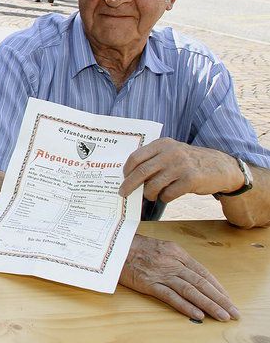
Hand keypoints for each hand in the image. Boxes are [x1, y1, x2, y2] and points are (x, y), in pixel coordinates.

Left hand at [120, 138, 243, 201]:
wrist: (221, 168)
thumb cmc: (189, 162)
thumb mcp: (172, 152)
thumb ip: (154, 159)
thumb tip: (129, 175)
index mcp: (163, 144)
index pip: (136, 157)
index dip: (126, 169)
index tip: (122, 178)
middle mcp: (171, 153)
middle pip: (141, 172)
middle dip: (129, 185)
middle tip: (123, 193)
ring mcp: (181, 166)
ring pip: (153, 185)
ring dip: (149, 194)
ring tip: (152, 195)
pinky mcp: (190, 180)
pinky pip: (168, 194)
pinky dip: (164, 198)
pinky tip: (167, 196)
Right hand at [120, 234, 238, 321]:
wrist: (111, 246)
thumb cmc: (134, 247)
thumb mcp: (160, 248)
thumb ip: (175, 260)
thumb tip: (192, 276)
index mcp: (176, 252)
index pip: (203, 272)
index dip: (217, 287)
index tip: (228, 299)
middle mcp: (172, 262)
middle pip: (201, 283)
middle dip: (220, 299)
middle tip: (233, 312)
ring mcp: (160, 273)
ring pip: (190, 290)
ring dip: (209, 305)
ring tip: (222, 316)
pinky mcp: (148, 283)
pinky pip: (170, 296)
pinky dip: (185, 306)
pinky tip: (197, 314)